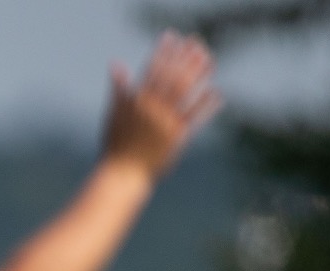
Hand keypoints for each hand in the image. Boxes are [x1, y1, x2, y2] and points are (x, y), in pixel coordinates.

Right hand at [102, 31, 220, 177]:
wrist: (122, 174)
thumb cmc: (115, 145)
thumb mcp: (113, 114)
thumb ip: (118, 88)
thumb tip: (115, 64)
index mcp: (136, 102)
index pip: (151, 70)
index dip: (162, 51)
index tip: (171, 37)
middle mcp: (151, 110)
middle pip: (171, 77)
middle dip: (184, 58)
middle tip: (196, 42)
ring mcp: (164, 123)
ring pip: (184, 93)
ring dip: (198, 75)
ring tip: (210, 60)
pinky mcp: (175, 137)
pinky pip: (194, 118)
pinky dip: (205, 105)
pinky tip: (216, 93)